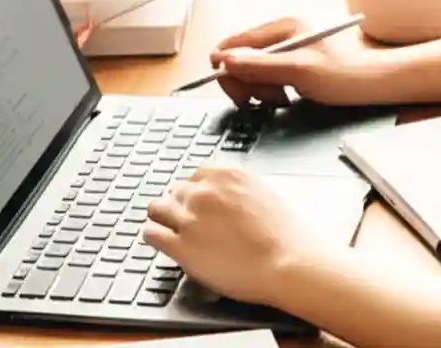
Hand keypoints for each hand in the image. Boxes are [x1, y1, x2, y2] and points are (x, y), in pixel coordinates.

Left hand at [143, 166, 329, 307]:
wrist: (289, 263)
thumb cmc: (288, 236)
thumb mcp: (268, 196)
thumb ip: (243, 193)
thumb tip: (233, 201)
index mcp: (227, 176)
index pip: (197, 176)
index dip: (196, 191)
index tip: (198, 202)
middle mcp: (204, 192)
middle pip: (176, 191)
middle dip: (180, 204)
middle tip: (186, 219)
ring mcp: (189, 218)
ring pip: (157, 208)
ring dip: (162, 217)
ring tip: (167, 227)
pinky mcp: (180, 246)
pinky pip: (151, 234)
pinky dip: (154, 236)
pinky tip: (161, 241)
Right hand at [211, 15, 396, 106]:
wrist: (384, 81)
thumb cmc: (350, 74)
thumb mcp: (300, 72)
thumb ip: (259, 66)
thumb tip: (223, 61)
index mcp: (283, 26)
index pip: (233, 44)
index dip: (227, 71)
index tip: (241, 95)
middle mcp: (285, 32)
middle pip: (241, 58)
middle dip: (247, 83)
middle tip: (268, 100)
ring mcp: (292, 47)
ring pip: (255, 70)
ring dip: (261, 90)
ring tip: (284, 99)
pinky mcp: (299, 62)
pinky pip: (271, 76)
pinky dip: (273, 91)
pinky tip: (289, 98)